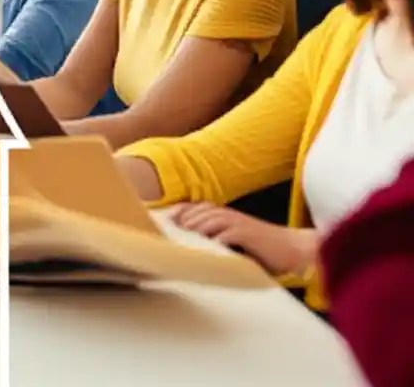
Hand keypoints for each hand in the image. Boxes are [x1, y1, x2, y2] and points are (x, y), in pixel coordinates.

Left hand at [171, 202, 318, 276]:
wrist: (293, 250)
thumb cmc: (261, 248)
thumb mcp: (234, 240)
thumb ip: (215, 239)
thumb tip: (189, 250)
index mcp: (224, 215)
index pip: (194, 208)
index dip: (178, 214)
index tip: (164, 225)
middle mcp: (229, 215)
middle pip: (197, 214)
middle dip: (182, 224)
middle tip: (166, 237)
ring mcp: (239, 223)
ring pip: (209, 221)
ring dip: (194, 230)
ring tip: (181, 242)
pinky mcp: (248, 234)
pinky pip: (227, 235)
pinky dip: (215, 240)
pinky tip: (205, 249)